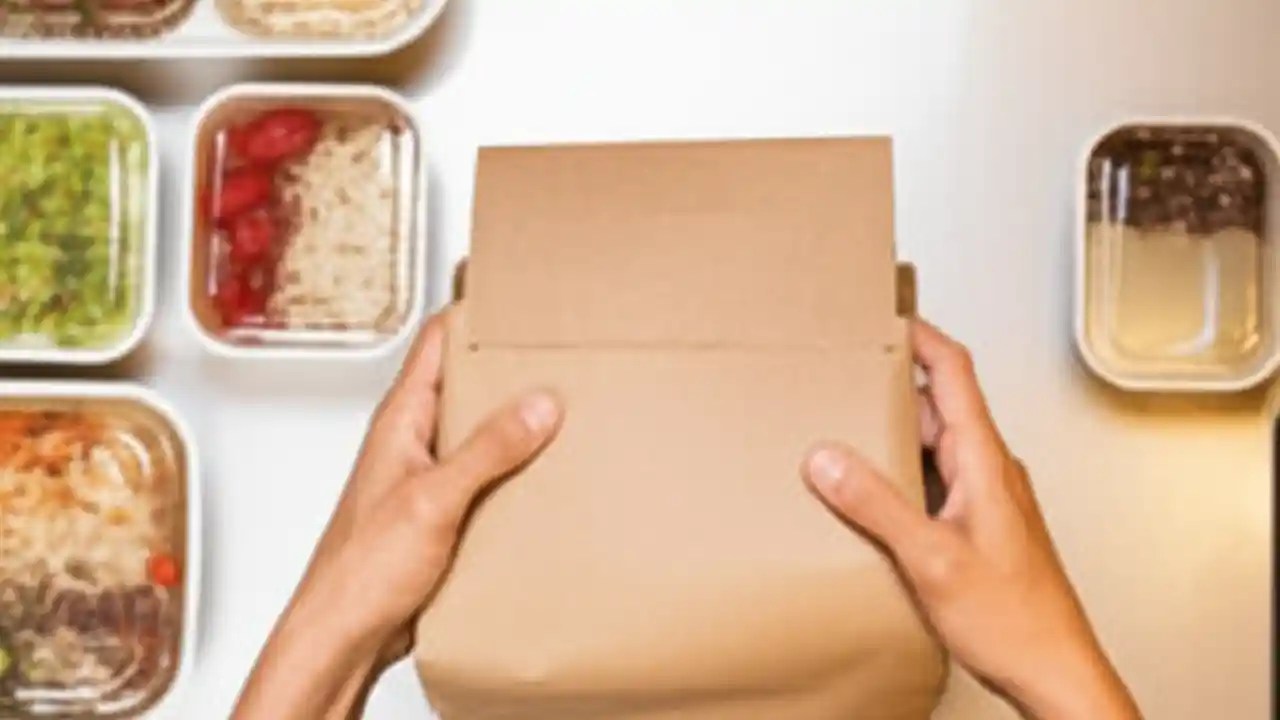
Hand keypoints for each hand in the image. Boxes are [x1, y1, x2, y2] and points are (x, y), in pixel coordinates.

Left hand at [234, 311, 563, 719]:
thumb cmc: (361, 570)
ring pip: (477, 432)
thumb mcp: (433, 499)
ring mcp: (426, 476)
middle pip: (464, 383)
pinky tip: (543, 479)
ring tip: (563, 412)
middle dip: (507, 368)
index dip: (474, 313)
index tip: (516, 299)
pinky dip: (513, 470)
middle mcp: (412, 440)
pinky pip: (484, 476)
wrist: (343, 635)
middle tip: (556, 355)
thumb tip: (537, 404)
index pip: (436, 341)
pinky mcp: (440, 513)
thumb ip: (487, 449)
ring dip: (514, 424)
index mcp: (401, 420)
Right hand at [802, 320, 1140, 719]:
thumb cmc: (1016, 621)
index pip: (956, 372)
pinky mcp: (978, 526)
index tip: (885, 314)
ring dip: (895, 433)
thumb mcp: (931, 558)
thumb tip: (828, 458)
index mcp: (986, 462)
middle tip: (846, 372)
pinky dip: (901, 473)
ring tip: (847, 431)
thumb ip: (876, 504)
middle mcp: (990, 471)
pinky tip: (873, 497)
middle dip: (891, 385)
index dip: (921, 336)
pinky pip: (935, 479)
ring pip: (936, 445)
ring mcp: (986, 498)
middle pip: (940, 404)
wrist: (1055, 671)